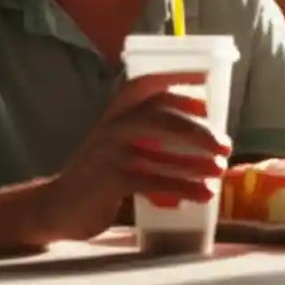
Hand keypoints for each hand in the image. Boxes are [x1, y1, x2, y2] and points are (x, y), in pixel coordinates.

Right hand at [37, 72, 231, 242]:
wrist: (59, 206)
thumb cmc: (103, 171)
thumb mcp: (124, 144)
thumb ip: (154, 133)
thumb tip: (210, 134)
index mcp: (118, 111)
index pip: (146, 85)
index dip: (176, 78)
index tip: (206, 78)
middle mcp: (113, 125)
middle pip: (162, 118)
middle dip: (199, 131)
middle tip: (226, 145)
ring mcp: (109, 152)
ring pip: (161, 153)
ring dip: (196, 163)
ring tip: (219, 171)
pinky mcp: (109, 179)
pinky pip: (155, 181)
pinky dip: (183, 188)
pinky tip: (203, 194)